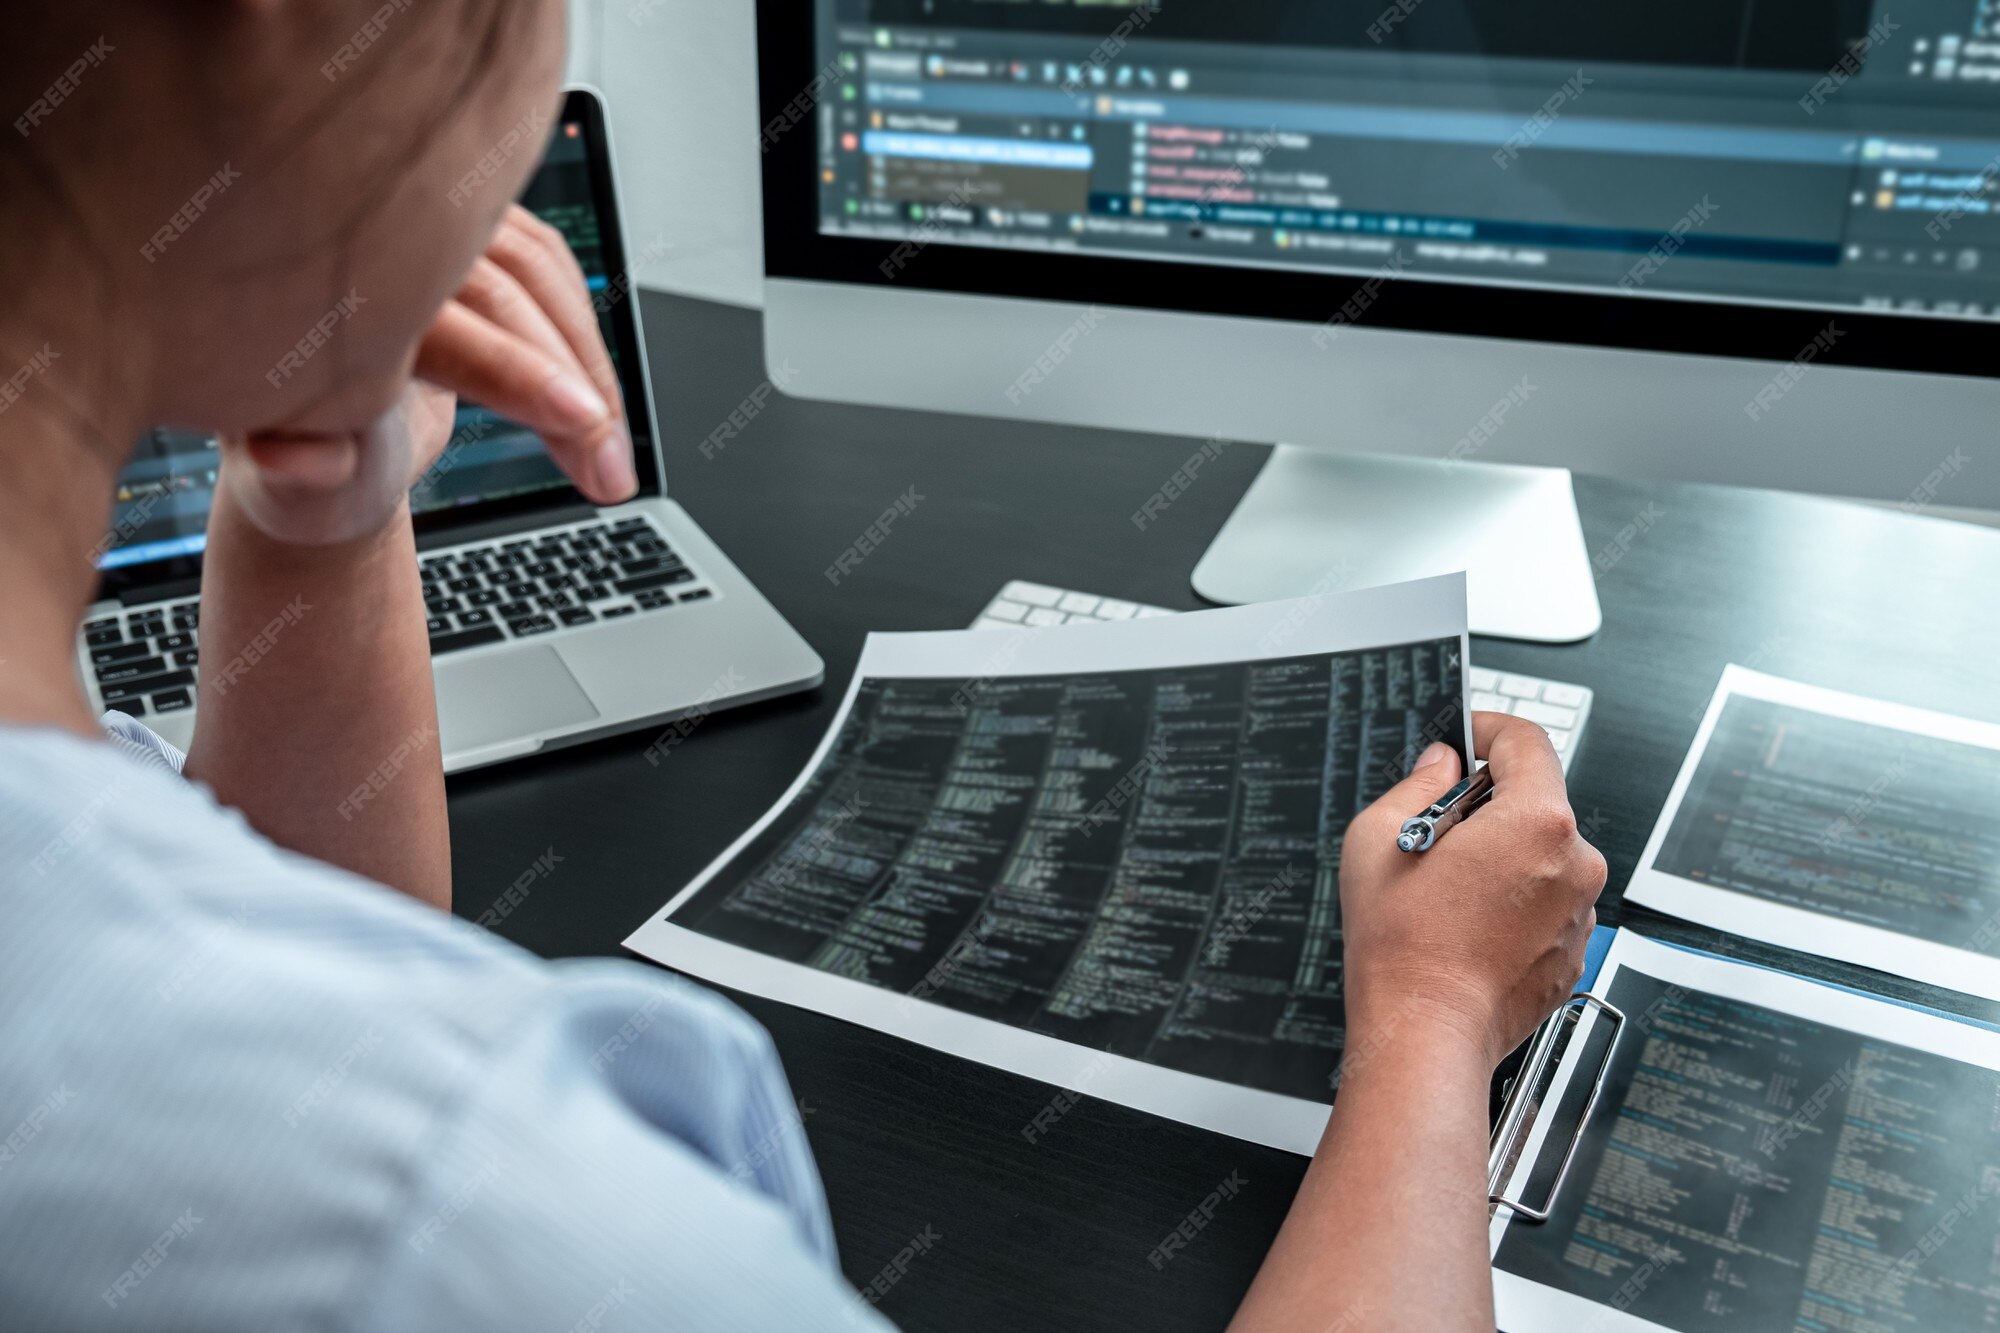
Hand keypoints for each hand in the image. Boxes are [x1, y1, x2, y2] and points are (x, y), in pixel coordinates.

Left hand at [223, 205, 636, 546]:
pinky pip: (551, 267)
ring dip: (592, 368)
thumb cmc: (301, 456)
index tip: (579, 422)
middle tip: (609, 469)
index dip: (515, 369)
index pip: (436, 317)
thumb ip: (294, 472)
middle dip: (573, 382)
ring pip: (539, 273)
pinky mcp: (467, 227)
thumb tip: (293, 465)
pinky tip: (596, 406)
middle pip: (503, 289)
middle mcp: (371, 238)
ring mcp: (425, 223)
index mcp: (316, 292)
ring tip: (608, 460)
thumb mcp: (290, 480)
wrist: (321, 429)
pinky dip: (585, 338)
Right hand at [1338, 713, 1605, 1068]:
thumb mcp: (1377, 839)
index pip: (1527, 741)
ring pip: (1542, 852)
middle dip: (1488, 804)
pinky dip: (1515, 899)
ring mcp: (1580, 910)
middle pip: (1537, 799)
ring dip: (1503, 855)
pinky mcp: (1574, 948)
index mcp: (1537, 822)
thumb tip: (1440, 765)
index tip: (1467, 736)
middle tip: (1437, 832)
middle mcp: (1575, 862)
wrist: (1426, 1031)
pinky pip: (1548, 899)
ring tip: (1450, 891)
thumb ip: (1418, 783)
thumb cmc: (1404, 948)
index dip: (1488, 728)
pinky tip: (1470, 923)